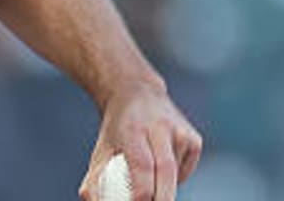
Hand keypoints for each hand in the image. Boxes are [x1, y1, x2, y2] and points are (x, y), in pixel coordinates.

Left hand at [79, 83, 201, 200]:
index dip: (142, 190)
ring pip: (176, 174)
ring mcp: (180, 132)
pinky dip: (174, 179)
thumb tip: (90, 200)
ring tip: (149, 177)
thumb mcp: (101, 150)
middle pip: (166, 171)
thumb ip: (94, 179)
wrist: (137, 93)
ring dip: (164, 187)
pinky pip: (185, 170)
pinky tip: (161, 165)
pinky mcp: (194, 140)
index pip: (142, 165)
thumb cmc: (116, 130)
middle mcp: (160, 127)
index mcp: (133, 129)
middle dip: (162, 198)